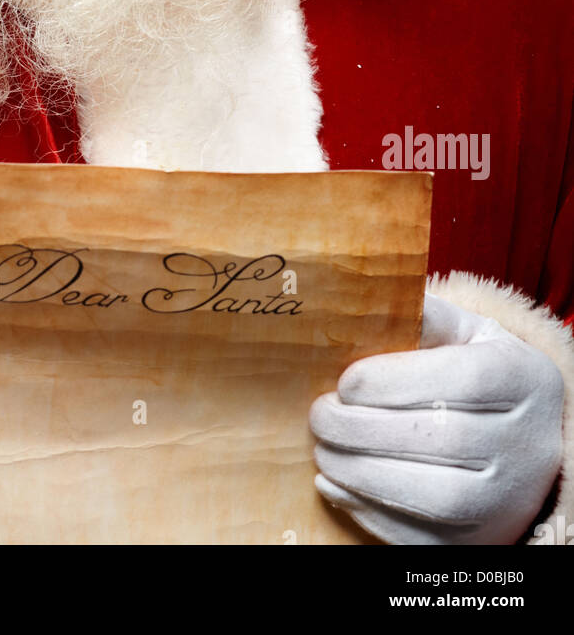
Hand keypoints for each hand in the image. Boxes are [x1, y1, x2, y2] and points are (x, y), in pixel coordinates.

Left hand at [308, 288, 563, 544]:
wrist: (521, 442)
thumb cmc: (477, 374)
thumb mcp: (463, 333)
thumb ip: (421, 316)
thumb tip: (359, 304)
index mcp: (524, 380)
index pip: (462, 380)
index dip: (394, 382)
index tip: (345, 381)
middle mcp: (527, 445)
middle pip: (442, 440)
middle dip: (363, 429)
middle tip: (319, 415)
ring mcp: (508, 502)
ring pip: (434, 497)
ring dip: (361, 473)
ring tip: (323, 449)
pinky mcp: (479, 543)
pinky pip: (422, 539)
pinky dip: (369, 512)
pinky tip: (335, 484)